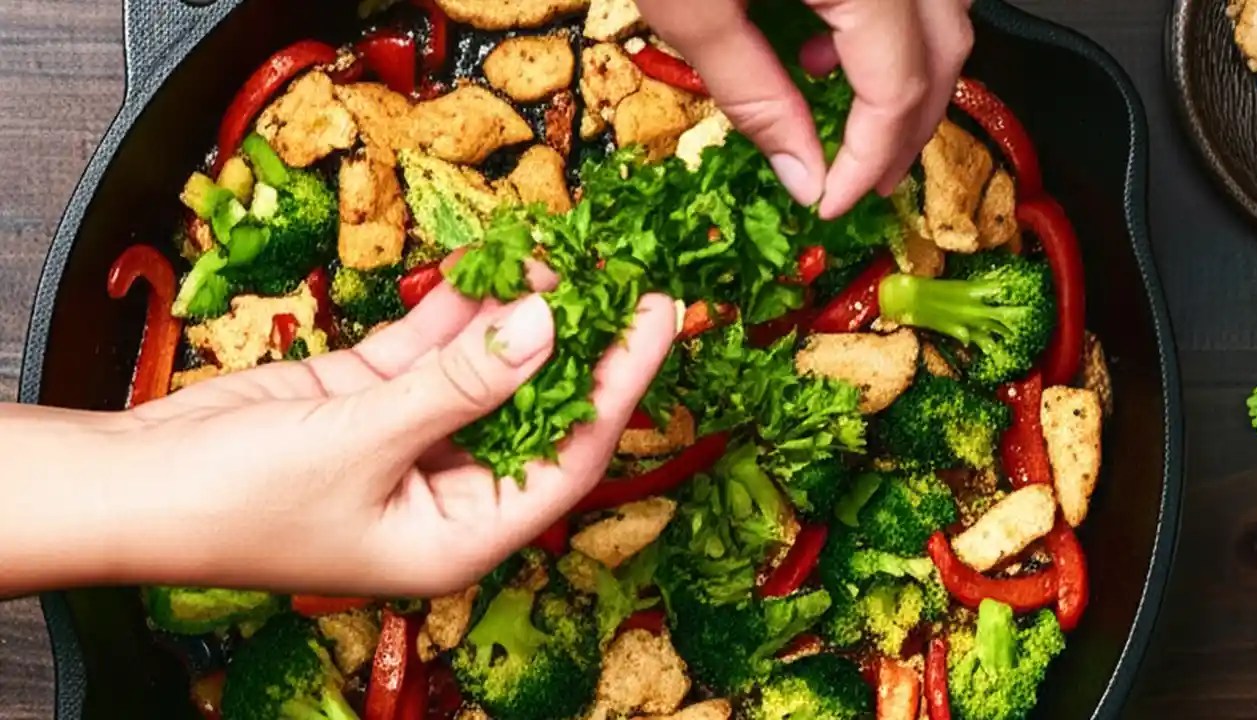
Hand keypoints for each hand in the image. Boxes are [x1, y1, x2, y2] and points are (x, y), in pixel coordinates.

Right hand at [110, 267, 675, 597]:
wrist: (135, 485)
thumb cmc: (238, 502)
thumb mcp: (364, 440)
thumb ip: (462, 384)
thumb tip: (548, 330)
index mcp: (459, 538)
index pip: (568, 457)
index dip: (619, 387)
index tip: (654, 320)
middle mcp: (447, 494)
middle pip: (537, 409)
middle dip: (576, 345)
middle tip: (619, 279)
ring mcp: (412, 441)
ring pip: (488, 369)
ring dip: (516, 315)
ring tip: (556, 256)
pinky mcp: (374, 399)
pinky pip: (435, 347)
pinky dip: (459, 309)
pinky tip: (492, 266)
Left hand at [633, 0, 973, 218]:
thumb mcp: (692, 5)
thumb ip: (752, 90)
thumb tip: (801, 173)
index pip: (900, 87)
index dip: (869, 160)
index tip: (830, 205)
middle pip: (945, 50)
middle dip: (904, 129)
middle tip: (854, 183)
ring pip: (941, 16)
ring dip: (905, 76)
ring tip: (835, 116)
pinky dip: (888, 29)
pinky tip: (823, 45)